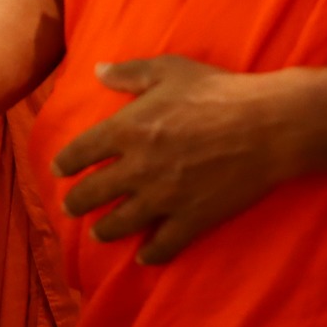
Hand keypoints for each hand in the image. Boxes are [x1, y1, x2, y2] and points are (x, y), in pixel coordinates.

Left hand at [51, 56, 310, 265]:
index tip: (59, 170)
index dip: (65, 163)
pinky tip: (144, 256)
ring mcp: (163, 198)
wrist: (267, 125)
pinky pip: (163, 246)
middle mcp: (137, 168)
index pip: (81, 152)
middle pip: (93, 193)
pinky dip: (150, 254)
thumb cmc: (217, 91)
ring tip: (98, 232)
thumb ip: (129, 72)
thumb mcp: (169, 70)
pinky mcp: (191, 219)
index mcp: (127, 129)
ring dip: (104, 230)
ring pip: (120, 224)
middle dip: (77, 202)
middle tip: (70, 207)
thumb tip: (98, 70)